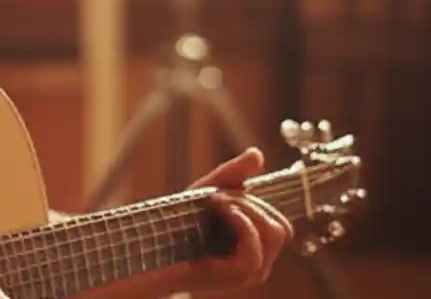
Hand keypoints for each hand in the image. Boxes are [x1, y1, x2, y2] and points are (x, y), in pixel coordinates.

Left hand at [183, 148, 293, 293]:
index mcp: (257, 248)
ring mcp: (250, 274)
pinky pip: (254, 251)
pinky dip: (242, 223)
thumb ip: (233, 174)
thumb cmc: (177, 223)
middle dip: (252, 203)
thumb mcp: (208, 192)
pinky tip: (222, 211)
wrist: (150, 243)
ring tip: (217, 201)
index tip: (225, 194)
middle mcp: (259, 265)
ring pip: (272, 234)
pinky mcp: (236, 277)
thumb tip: (257, 153)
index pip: (280, 225)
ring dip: (245, 208)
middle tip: (218, 197)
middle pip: (280, 229)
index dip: (259, 204)